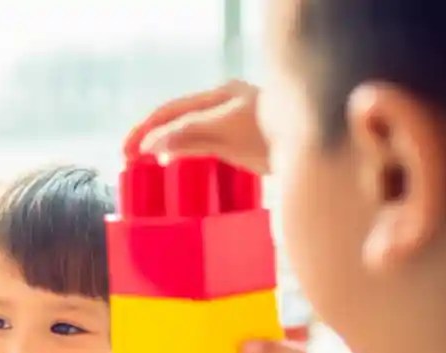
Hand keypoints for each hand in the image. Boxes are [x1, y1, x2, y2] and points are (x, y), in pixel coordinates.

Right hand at [123, 80, 269, 174]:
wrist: (320, 142)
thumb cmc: (278, 137)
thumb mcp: (231, 138)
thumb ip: (192, 138)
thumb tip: (153, 145)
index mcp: (220, 97)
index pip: (171, 113)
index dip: (146, 132)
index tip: (127, 154)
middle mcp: (225, 102)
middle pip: (175, 117)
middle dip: (148, 136)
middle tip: (126, 158)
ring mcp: (234, 117)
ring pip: (187, 128)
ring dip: (163, 143)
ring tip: (142, 162)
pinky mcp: (243, 135)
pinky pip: (202, 137)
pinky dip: (182, 148)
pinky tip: (176, 161)